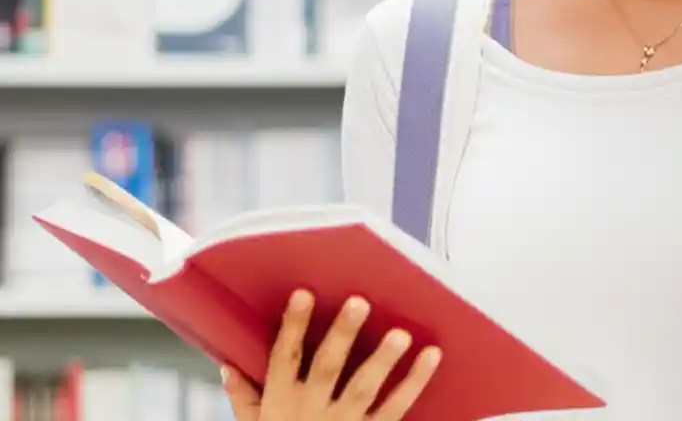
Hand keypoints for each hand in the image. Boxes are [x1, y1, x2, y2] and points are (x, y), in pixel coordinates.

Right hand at [223, 289, 442, 420]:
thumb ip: (243, 400)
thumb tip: (227, 367)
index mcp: (280, 405)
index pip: (284, 359)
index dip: (293, 327)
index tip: (304, 294)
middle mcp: (311, 412)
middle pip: (327, 368)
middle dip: (341, 336)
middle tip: (359, 303)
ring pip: (363, 389)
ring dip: (382, 360)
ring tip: (401, 334)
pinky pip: (396, 408)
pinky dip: (415, 382)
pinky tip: (432, 356)